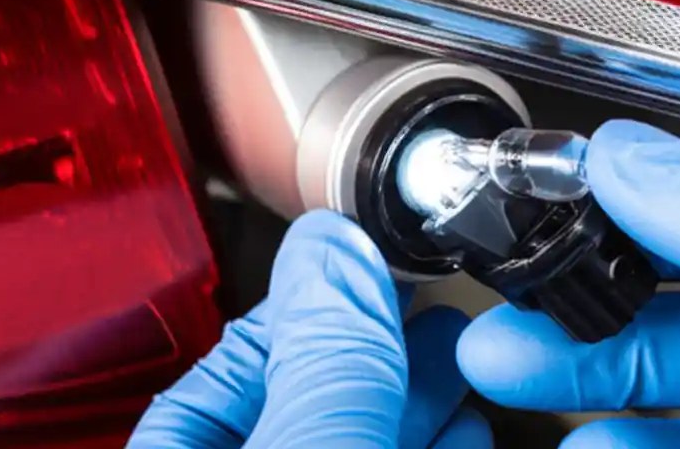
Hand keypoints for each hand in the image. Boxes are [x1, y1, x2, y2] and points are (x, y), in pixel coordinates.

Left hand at [129, 210, 489, 448]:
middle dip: (375, 345)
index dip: (296, 311)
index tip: (358, 267)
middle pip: (304, 406)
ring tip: (459, 349)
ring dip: (417, 397)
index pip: (214, 381)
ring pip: (360, 442)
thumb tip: (331, 249)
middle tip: (427, 296)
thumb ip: (322, 364)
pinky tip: (466, 428)